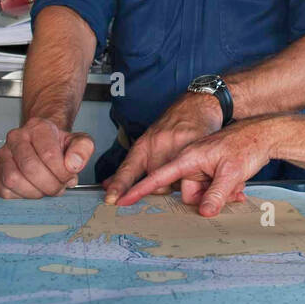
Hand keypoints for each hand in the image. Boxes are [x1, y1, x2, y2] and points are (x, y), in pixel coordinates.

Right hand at [0, 118, 94, 198]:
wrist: (42, 142)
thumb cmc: (59, 145)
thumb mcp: (79, 142)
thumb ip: (83, 149)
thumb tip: (73, 165)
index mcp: (38, 127)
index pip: (49, 155)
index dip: (62, 172)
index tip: (69, 177)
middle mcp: (16, 138)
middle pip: (30, 168)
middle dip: (50, 185)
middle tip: (59, 186)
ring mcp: (3, 154)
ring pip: (13, 179)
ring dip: (35, 192)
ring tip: (46, 188)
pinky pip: (4, 190)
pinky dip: (21, 196)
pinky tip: (33, 189)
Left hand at [102, 91, 224, 204]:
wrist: (196, 104)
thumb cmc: (172, 125)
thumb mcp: (148, 143)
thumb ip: (130, 167)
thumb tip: (108, 186)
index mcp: (144, 145)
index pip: (128, 169)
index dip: (119, 185)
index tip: (112, 199)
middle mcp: (157, 144)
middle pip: (155, 182)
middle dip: (162, 186)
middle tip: (169, 175)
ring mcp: (176, 145)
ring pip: (175, 181)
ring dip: (179, 182)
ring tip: (184, 168)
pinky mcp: (194, 146)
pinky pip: (192, 173)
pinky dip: (194, 176)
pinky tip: (196, 166)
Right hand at [115, 120, 270, 214]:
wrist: (262, 132)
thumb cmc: (246, 144)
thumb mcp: (233, 171)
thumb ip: (217, 193)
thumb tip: (205, 213)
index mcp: (188, 157)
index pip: (159, 176)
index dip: (140, 189)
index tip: (122, 200)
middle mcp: (189, 161)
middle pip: (185, 192)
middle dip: (205, 198)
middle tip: (231, 192)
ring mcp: (198, 165)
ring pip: (199, 192)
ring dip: (216, 194)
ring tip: (238, 185)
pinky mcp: (207, 168)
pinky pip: (207, 187)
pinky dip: (220, 190)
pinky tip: (237, 186)